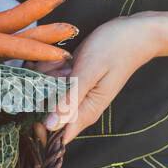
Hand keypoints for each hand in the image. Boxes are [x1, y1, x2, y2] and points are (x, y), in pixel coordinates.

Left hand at [37, 16, 158, 143]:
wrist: (136, 32)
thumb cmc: (116, 49)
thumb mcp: (89, 72)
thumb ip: (70, 100)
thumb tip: (50, 126)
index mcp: (87, 111)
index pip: (58, 135)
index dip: (39, 126)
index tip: (30, 103)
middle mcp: (81, 105)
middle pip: (49, 112)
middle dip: (41, 92)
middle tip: (48, 70)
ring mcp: (79, 92)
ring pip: (50, 92)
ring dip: (47, 76)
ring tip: (59, 60)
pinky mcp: (77, 79)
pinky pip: (56, 79)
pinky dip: (54, 68)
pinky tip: (61, 58)